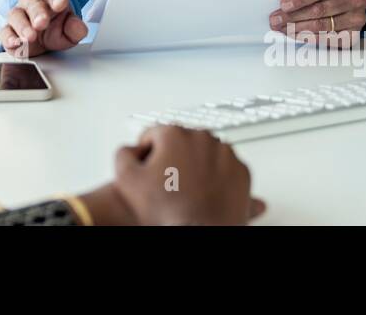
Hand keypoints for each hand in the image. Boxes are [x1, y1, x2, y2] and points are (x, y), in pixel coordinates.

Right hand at [0, 0, 87, 57]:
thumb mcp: (70, 29)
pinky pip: (5, 31)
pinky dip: (9, 38)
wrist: (41, 35)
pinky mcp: (8, 30)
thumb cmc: (55, 27)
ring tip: (30, 37)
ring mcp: (19, 15)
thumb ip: (76, 28)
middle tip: (41, 23)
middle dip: (37, 13)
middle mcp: (32, 2)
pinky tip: (15, 42)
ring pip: (16, 15)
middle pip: (33, 3)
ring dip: (22, 26)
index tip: (61, 3)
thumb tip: (79, 28)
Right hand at [105, 125, 263, 224]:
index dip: (148, 153)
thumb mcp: (127, 179)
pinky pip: (225, 167)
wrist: (200, 232)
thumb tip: (130, 149)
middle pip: (181, 141)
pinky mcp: (242, 170)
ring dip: (196, 164)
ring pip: (205, 152)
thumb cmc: (168, 210)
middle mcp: (202, 138)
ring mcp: (225, 153)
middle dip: (173, 157)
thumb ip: (123, 154)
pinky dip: (217, 175)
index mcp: (174, 134)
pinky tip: (204, 192)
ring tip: (187, 189)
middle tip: (168, 182)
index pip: (154, 134)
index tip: (151, 169)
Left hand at [269, 0, 365, 45]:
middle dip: (293, 16)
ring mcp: (356, 19)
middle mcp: (355, 0)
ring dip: (298, 29)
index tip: (283, 5)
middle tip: (276, 20)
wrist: (356, 0)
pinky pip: (327, 39)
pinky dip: (309, 38)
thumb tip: (284, 3)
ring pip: (322, 27)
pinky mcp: (353, 35)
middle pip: (319, 10)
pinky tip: (296, 35)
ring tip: (282, 29)